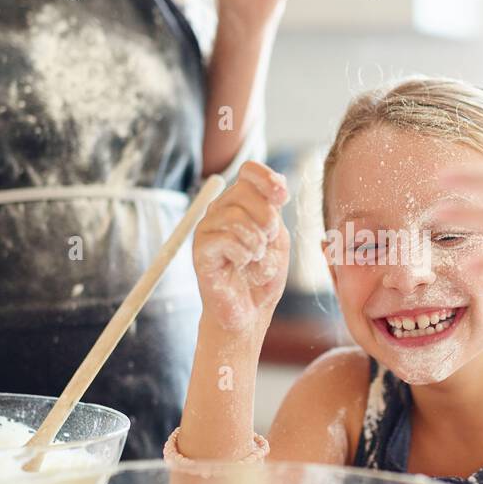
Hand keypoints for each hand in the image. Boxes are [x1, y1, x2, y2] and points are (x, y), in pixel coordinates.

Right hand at [193, 161, 291, 332]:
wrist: (249, 312)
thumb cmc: (262, 275)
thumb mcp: (277, 237)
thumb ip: (274, 210)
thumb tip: (278, 183)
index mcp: (239, 204)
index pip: (248, 171)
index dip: (267, 178)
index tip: (282, 197)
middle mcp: (219, 211)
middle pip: (242, 191)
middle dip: (266, 218)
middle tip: (269, 241)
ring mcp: (206, 230)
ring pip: (235, 216)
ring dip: (256, 241)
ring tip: (256, 258)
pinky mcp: (199, 251)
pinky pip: (226, 240)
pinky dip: (244, 254)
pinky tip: (242, 265)